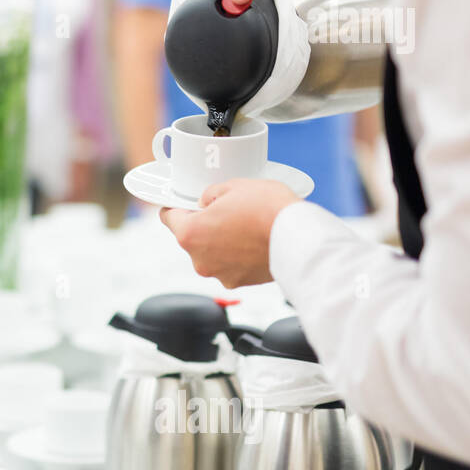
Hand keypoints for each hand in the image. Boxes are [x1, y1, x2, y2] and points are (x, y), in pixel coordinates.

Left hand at [159, 179, 299, 287]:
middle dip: (205, 225)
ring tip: (245, 227)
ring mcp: (218, 274)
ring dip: (222, 242)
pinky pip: (229, 265)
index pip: (168, 217)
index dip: (177, 207)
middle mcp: (199, 259)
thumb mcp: (233, 186)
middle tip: (227, 211)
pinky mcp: (238, 282)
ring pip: (211, 253)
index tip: (184, 204)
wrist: (300, 238)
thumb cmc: (268, 209)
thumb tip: (207, 203)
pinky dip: (237, 256)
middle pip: (192, 237)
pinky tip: (253, 242)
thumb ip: (210, 195)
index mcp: (190, 234)